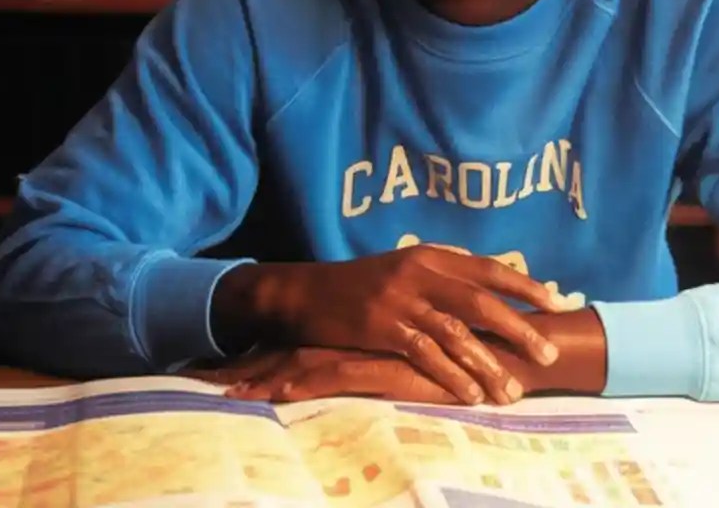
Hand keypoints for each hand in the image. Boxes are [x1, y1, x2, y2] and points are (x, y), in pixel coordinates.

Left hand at [192, 347, 472, 404]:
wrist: (505, 349)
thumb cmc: (474, 352)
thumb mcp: (434, 348)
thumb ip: (409, 342)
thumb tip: (386, 356)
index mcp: (372, 325)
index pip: (313, 337)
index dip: (273, 351)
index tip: (237, 366)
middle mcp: (364, 332)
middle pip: (296, 344)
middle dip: (254, 364)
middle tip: (214, 381)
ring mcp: (372, 346)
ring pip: (306, 359)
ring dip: (265, 376)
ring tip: (228, 393)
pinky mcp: (383, 363)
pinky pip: (333, 375)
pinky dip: (301, 383)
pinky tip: (273, 394)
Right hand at [212, 245, 569, 405]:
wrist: (306, 294)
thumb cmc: (361, 282)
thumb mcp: (402, 263)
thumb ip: (442, 266)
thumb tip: (488, 270)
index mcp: (429, 256)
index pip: (488, 269)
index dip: (524, 286)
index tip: (557, 301)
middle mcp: (418, 274)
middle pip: (480, 302)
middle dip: (517, 329)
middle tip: (547, 354)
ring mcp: (400, 301)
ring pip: (455, 334)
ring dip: (487, 363)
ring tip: (512, 388)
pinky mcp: (381, 328)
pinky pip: (425, 355)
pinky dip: (450, 375)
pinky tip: (471, 393)